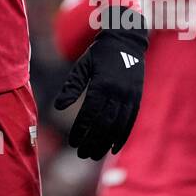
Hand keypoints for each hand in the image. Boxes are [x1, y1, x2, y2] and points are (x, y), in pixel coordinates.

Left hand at [54, 11, 148, 159]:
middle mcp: (117, 93)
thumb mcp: (83, 65)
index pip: (90, 114)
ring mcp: (129, 97)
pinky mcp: (137, 98)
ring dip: (105, 143)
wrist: (127, 40)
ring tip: (94, 155)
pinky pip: (130, 122)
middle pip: (104, 124)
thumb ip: (72, 86)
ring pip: (117, 126)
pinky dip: (122, 136)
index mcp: (102, 84)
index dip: (81, 130)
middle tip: (81, 154)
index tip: (73, 142)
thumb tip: (58, 106)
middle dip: (92, 141)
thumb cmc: (100, 53)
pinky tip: (113, 148)